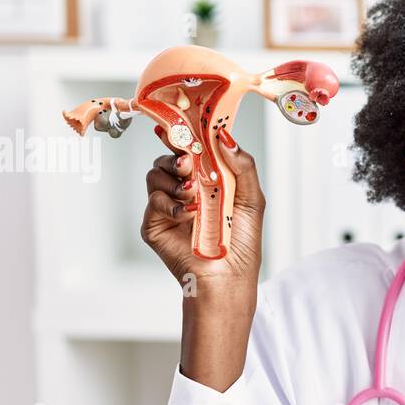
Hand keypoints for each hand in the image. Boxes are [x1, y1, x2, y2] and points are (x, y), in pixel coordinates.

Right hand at [141, 127, 264, 291]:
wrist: (228, 277)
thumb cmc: (242, 243)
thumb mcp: (251, 199)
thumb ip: (242, 165)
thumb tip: (225, 138)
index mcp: (206, 181)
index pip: (190, 151)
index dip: (185, 137)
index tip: (184, 127)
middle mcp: (185, 192)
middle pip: (167, 159)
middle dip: (175, 156)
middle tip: (187, 164)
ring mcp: (168, 208)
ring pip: (154, 175)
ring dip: (174, 180)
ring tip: (193, 194)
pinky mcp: (155, 225)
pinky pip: (153, 202)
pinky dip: (171, 206)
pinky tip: (188, 216)